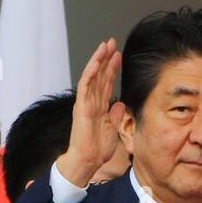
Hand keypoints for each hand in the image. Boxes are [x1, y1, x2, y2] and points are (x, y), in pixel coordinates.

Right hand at [59, 38, 123, 188]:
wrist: (88, 159)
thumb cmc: (97, 148)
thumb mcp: (112, 129)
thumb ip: (115, 115)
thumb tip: (120, 103)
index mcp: (98, 106)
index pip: (106, 83)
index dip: (112, 69)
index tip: (118, 56)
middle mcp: (91, 101)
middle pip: (99, 75)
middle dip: (106, 58)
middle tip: (112, 42)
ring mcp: (85, 102)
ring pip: (92, 76)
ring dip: (98, 60)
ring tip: (106, 45)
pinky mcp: (81, 106)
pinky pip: (85, 85)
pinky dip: (91, 72)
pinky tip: (97, 61)